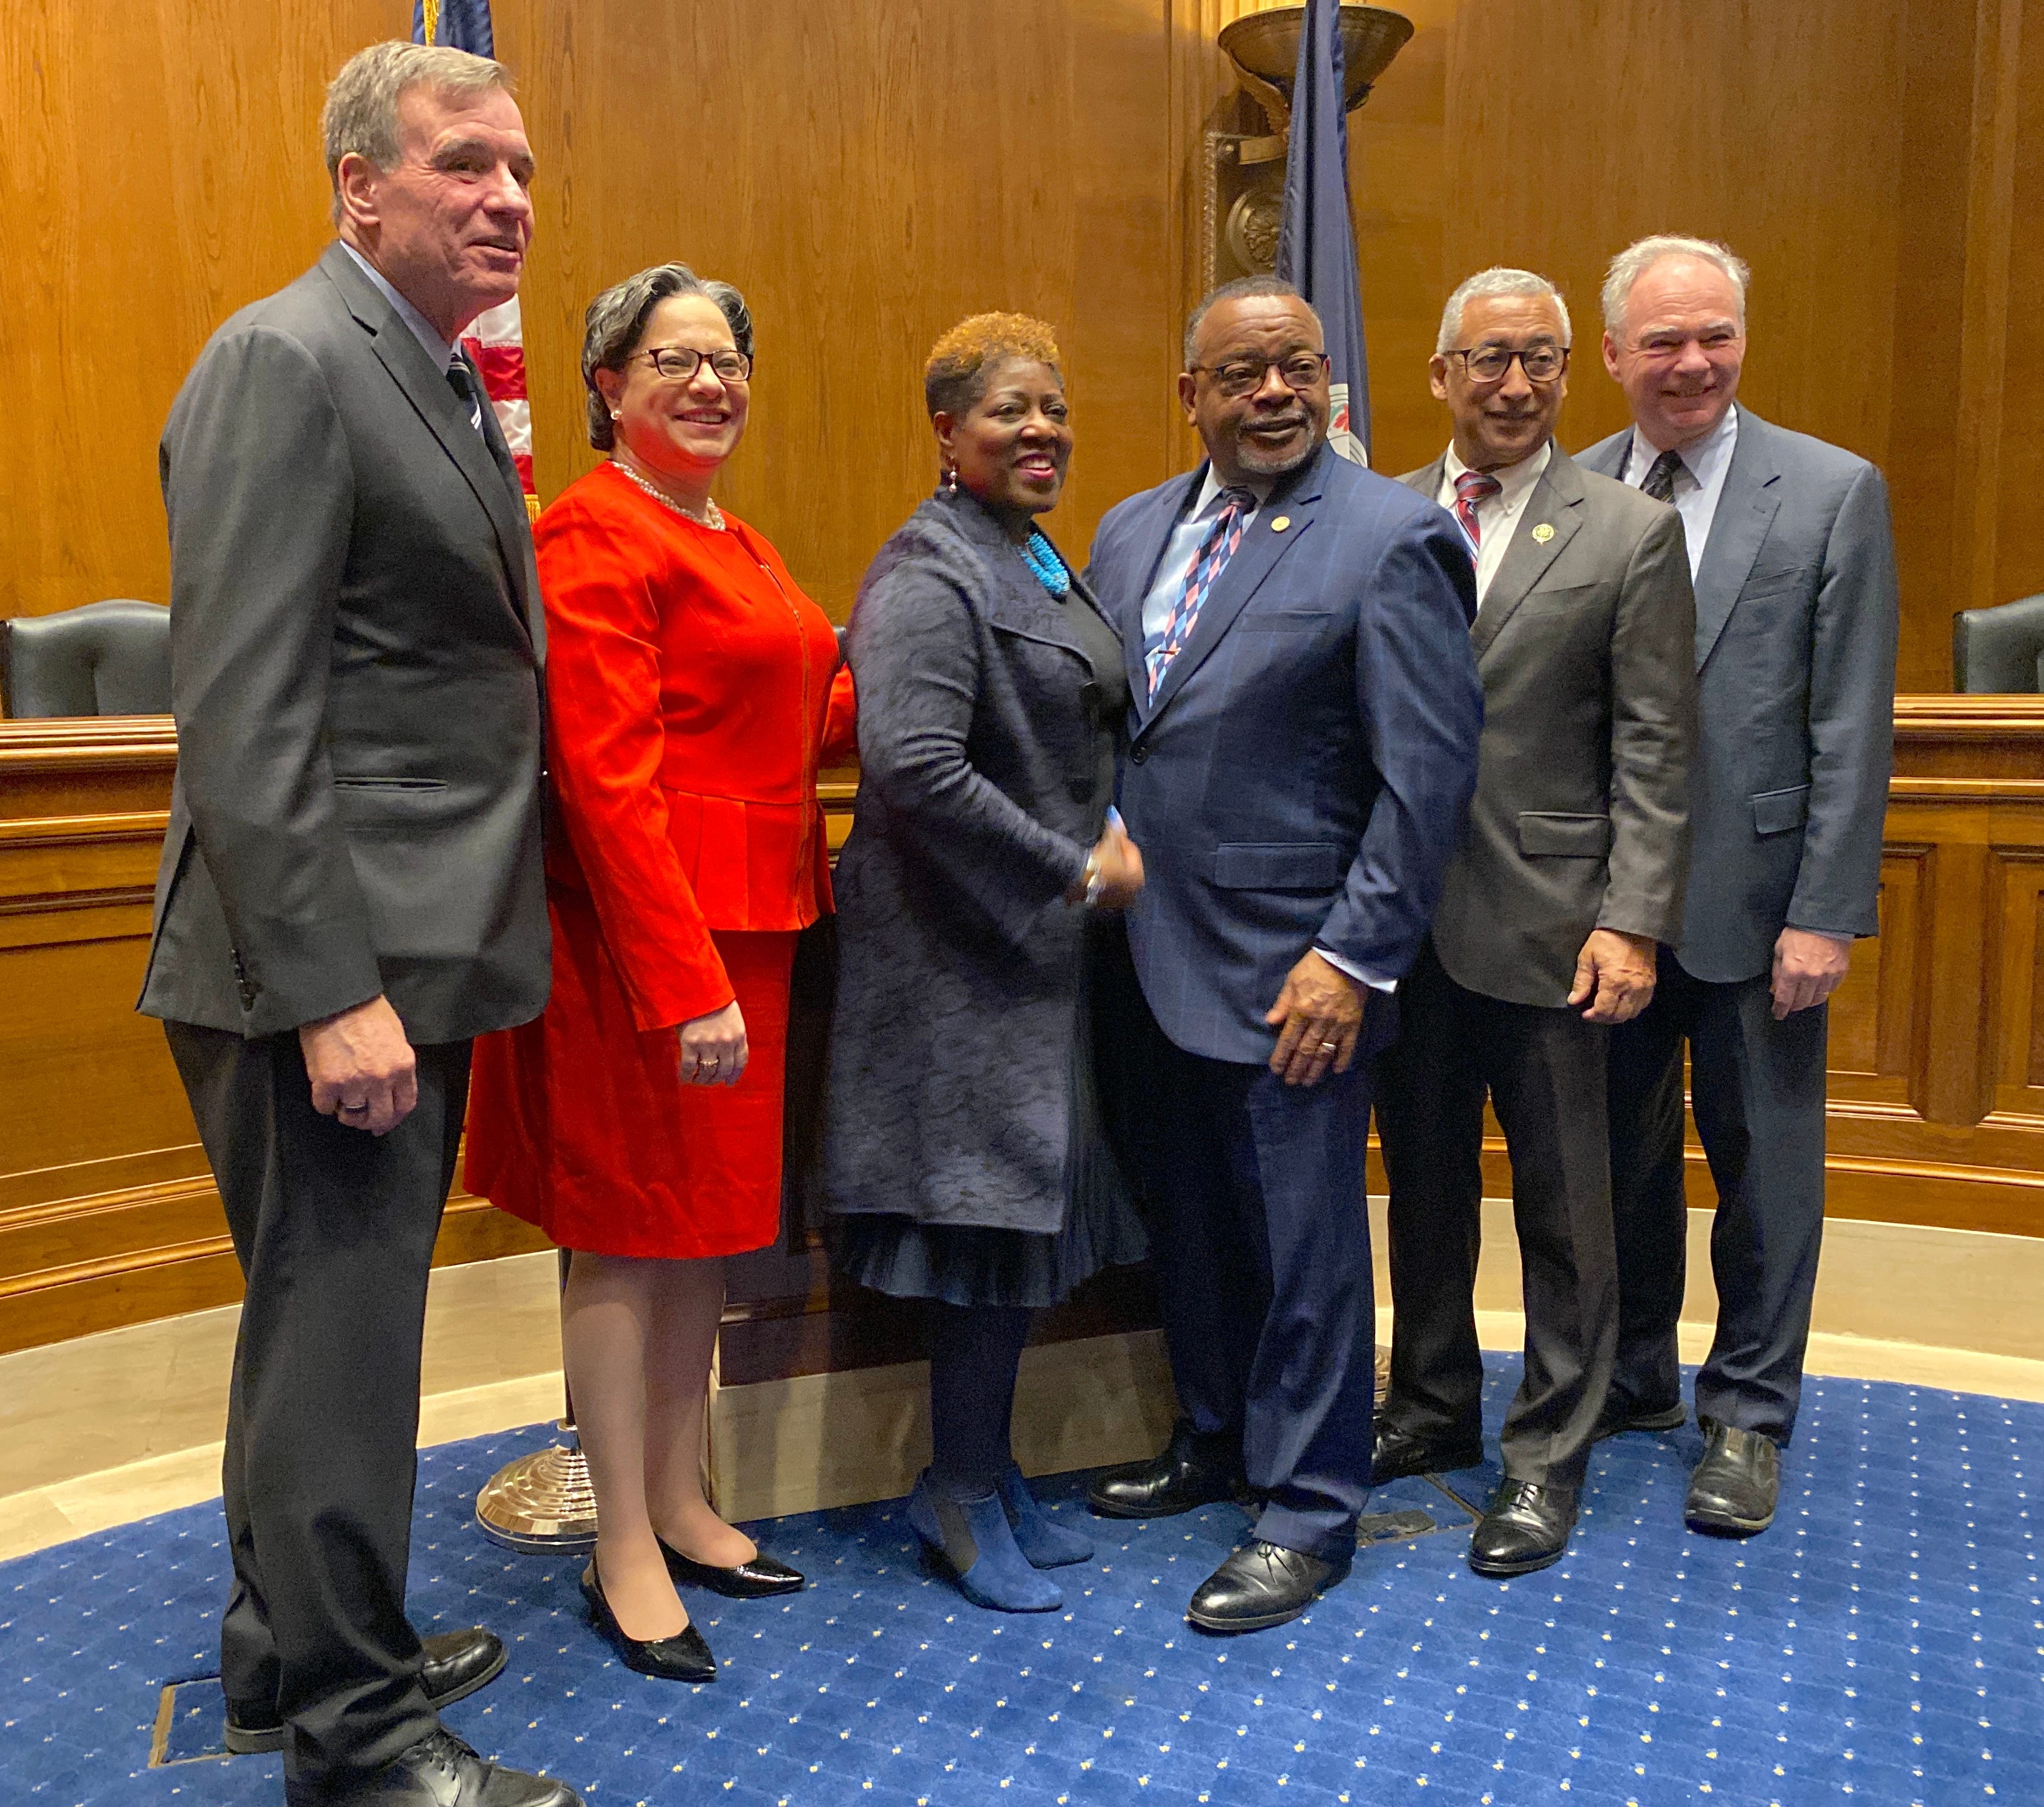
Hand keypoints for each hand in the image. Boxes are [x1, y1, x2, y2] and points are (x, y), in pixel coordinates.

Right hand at [300, 995, 417, 1135]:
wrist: (336, 999)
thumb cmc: (366, 1011)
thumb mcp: (396, 1036)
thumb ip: (397, 1064)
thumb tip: (392, 1086)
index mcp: (403, 1065)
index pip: (405, 1104)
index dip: (395, 1118)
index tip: (386, 1123)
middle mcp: (382, 1078)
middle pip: (380, 1116)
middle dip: (372, 1122)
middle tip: (363, 1121)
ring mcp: (355, 1082)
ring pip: (352, 1116)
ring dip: (348, 1115)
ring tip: (343, 1107)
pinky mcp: (328, 1082)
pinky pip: (326, 1107)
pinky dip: (325, 1105)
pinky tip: (326, 1095)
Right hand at [679, 1000, 746, 1085]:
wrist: (695, 986)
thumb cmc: (712, 999)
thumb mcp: (731, 1016)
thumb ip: (732, 1033)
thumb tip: (727, 1054)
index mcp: (739, 1034)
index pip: (741, 1061)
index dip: (735, 1075)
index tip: (729, 1082)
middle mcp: (726, 1042)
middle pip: (724, 1070)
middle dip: (717, 1078)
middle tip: (710, 1080)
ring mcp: (708, 1044)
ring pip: (708, 1072)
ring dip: (703, 1080)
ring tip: (698, 1080)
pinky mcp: (690, 1043)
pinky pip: (689, 1067)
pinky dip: (687, 1076)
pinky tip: (685, 1078)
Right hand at [1066, 813, 1144, 909]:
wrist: (1079, 883)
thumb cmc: (1099, 863)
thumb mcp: (1110, 843)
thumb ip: (1116, 829)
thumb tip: (1116, 813)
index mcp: (1138, 877)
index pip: (1133, 852)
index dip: (1121, 842)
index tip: (1110, 837)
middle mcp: (1133, 891)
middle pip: (1126, 867)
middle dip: (1117, 856)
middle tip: (1104, 848)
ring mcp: (1119, 900)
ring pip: (1117, 878)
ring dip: (1110, 868)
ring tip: (1098, 860)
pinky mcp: (1106, 904)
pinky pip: (1108, 887)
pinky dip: (1104, 879)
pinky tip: (1094, 873)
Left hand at [1263, 949, 1365, 1086]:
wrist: (1346, 957)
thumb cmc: (1315, 967)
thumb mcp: (1292, 980)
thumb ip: (1282, 1003)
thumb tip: (1270, 1021)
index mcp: (1301, 1010)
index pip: (1288, 1039)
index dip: (1281, 1056)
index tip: (1276, 1070)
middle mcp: (1318, 1021)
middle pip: (1305, 1050)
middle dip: (1297, 1068)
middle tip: (1291, 1082)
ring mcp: (1337, 1024)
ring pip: (1324, 1052)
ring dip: (1315, 1070)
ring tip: (1308, 1082)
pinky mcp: (1353, 1023)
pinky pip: (1348, 1045)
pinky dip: (1343, 1059)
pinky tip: (1337, 1071)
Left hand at [1568, 929, 1657, 1023]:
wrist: (1633, 926)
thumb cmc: (1608, 939)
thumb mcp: (1588, 956)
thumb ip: (1582, 981)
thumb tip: (1574, 1000)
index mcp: (1615, 981)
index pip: (1605, 1010)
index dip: (1593, 1016)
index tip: (1585, 1013)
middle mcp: (1632, 988)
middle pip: (1619, 1016)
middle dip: (1605, 1018)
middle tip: (1594, 1012)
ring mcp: (1644, 986)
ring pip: (1632, 1013)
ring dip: (1618, 1015)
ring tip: (1606, 1008)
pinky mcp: (1651, 983)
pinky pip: (1643, 1004)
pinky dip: (1631, 1008)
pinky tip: (1621, 1002)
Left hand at [1771, 927, 1850, 1019]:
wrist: (1825, 920)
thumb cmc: (1799, 932)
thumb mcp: (1780, 948)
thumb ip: (1777, 970)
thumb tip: (1775, 987)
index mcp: (1792, 971)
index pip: (1784, 998)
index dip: (1780, 1009)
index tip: (1778, 1014)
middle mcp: (1810, 977)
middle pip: (1801, 1002)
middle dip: (1794, 1006)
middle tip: (1790, 1006)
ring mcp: (1827, 976)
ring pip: (1818, 999)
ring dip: (1809, 1002)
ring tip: (1804, 1000)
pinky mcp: (1840, 973)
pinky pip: (1831, 989)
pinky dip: (1823, 991)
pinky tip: (1818, 989)